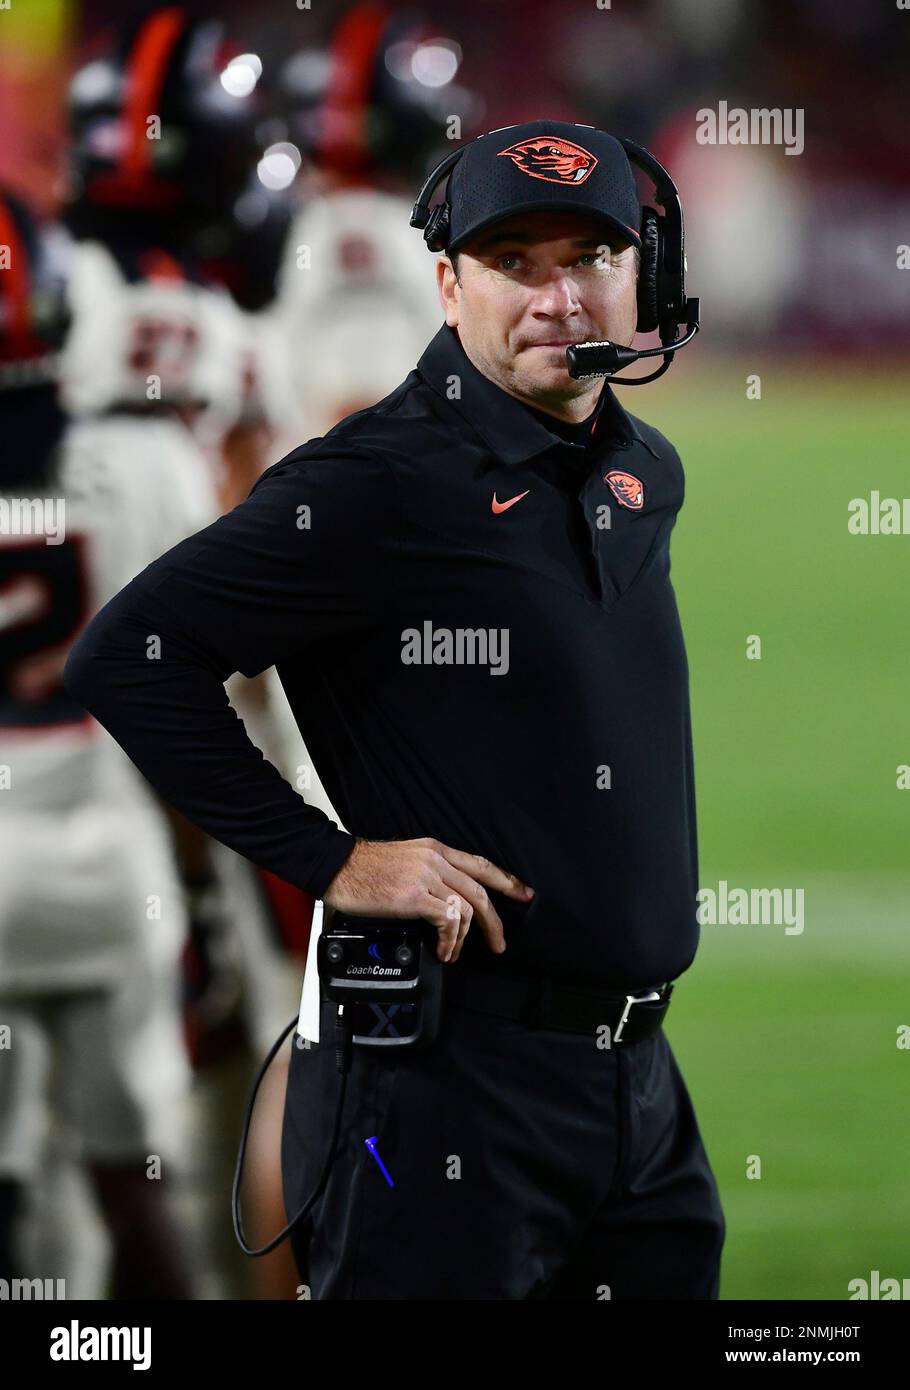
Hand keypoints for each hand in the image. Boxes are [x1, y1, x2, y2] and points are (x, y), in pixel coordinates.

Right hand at [323, 837, 533, 962]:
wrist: (336, 867)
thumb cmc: (363, 868)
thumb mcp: (405, 860)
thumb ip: (428, 873)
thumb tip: (445, 902)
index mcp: (435, 850)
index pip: (480, 864)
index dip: (506, 880)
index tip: (524, 894)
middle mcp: (435, 860)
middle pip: (479, 891)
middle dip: (495, 921)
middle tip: (499, 943)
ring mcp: (425, 877)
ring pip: (466, 909)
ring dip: (465, 938)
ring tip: (454, 952)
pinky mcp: (414, 896)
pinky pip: (447, 921)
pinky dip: (450, 941)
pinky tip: (443, 950)